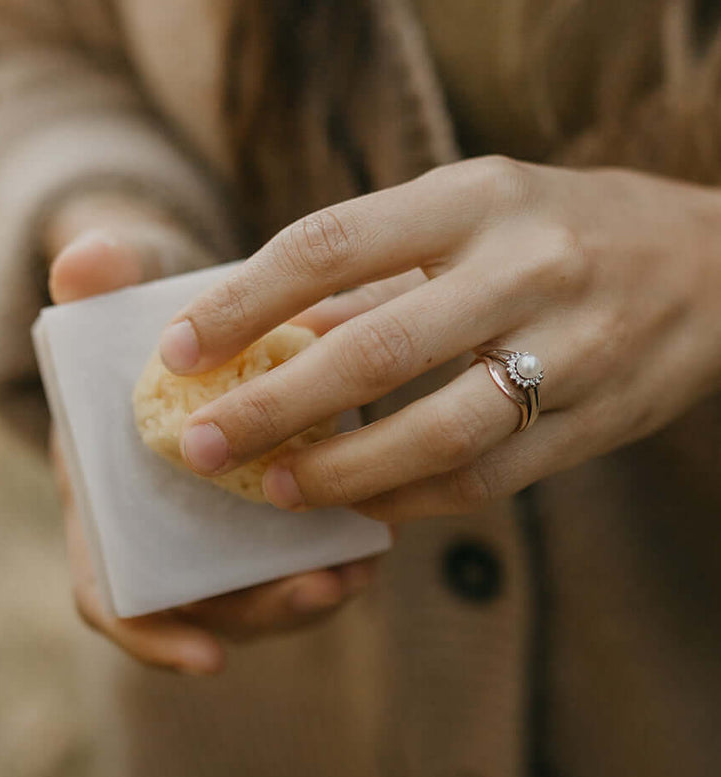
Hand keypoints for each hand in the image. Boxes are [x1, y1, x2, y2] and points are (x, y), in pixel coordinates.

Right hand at [45, 196, 380, 674]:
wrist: (177, 330)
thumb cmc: (138, 321)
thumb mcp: (116, 293)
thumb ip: (92, 280)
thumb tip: (88, 258)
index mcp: (107, 499)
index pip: (110, 588)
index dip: (149, 633)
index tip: (207, 657)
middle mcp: (160, 526)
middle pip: (204, 603)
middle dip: (261, 611)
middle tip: (321, 588)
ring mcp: (213, 524)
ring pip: (257, 588)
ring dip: (307, 592)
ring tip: (360, 565)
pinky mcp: (260, 509)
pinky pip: (293, 552)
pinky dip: (330, 555)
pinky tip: (372, 536)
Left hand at [159, 156, 720, 521]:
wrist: (707, 266)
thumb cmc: (557, 231)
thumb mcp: (467, 214)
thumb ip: (374, 274)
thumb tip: (270, 329)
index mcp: (472, 198)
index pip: (330, 244)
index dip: (241, 302)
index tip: (177, 349)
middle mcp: (525, 266)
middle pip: (373, 350)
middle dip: (273, 407)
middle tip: (202, 446)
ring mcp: (570, 350)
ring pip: (435, 431)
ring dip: (342, 472)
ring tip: (275, 489)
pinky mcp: (597, 421)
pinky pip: (486, 478)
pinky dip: (409, 499)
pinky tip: (357, 508)